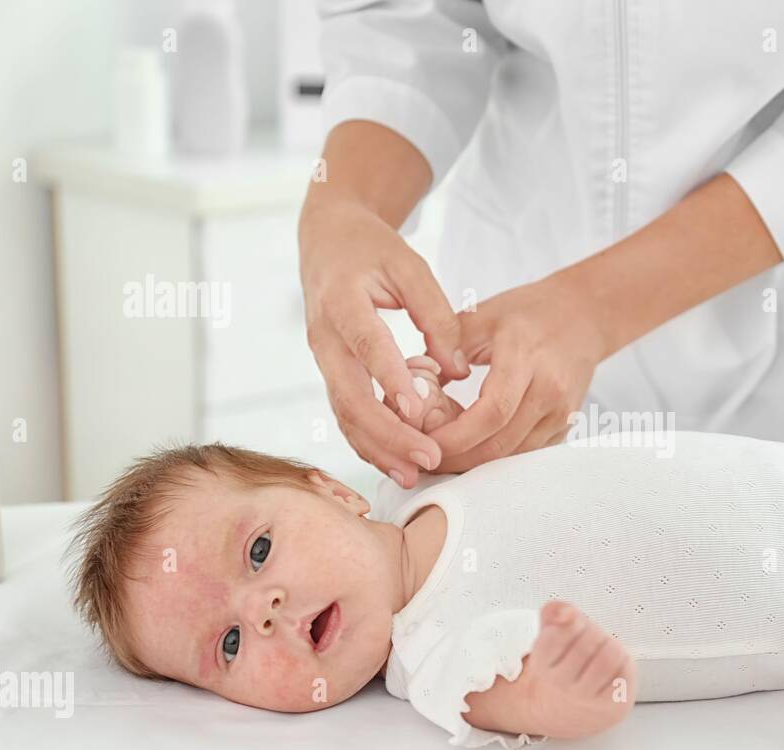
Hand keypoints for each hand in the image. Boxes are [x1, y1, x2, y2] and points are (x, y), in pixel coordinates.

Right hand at [299, 196, 470, 485]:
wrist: (327, 241)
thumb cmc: (371, 249)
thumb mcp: (408, 266)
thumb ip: (436, 314)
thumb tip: (459, 370)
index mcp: (342, 302)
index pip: (366, 345)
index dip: (389, 378)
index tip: (416, 410)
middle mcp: (324, 338)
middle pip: (350, 396)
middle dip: (388, 433)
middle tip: (429, 457)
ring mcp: (323, 361)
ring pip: (344, 415)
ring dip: (377, 449)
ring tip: (414, 474)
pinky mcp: (331, 374)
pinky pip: (346, 416)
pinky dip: (369, 443)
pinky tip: (397, 465)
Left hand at [428, 276, 607, 471]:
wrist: (585, 315)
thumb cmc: (530, 312)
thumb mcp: (481, 316)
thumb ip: (443, 349)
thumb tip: (410, 386)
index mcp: (526, 357)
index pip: (491, 411)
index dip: (455, 436)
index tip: (423, 440)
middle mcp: (550, 389)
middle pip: (500, 443)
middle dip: (457, 458)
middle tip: (422, 458)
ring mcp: (562, 412)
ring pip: (513, 456)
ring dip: (474, 463)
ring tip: (441, 456)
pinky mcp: (565, 425)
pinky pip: (525, 454)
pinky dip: (495, 458)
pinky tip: (471, 450)